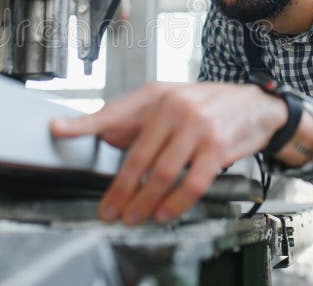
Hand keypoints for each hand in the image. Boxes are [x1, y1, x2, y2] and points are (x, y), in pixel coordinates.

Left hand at [50, 81, 287, 224]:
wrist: (254, 105)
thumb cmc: (207, 107)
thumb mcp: (170, 101)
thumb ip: (140, 120)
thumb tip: (104, 138)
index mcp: (155, 96)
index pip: (112, 112)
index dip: (83, 124)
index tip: (57, 130)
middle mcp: (174, 107)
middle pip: (137, 157)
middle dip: (119, 190)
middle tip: (108, 210)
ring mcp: (197, 126)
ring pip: (162, 173)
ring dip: (144, 202)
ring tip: (133, 217)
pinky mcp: (217, 146)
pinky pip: (191, 183)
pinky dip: (176, 203)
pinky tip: (166, 212)